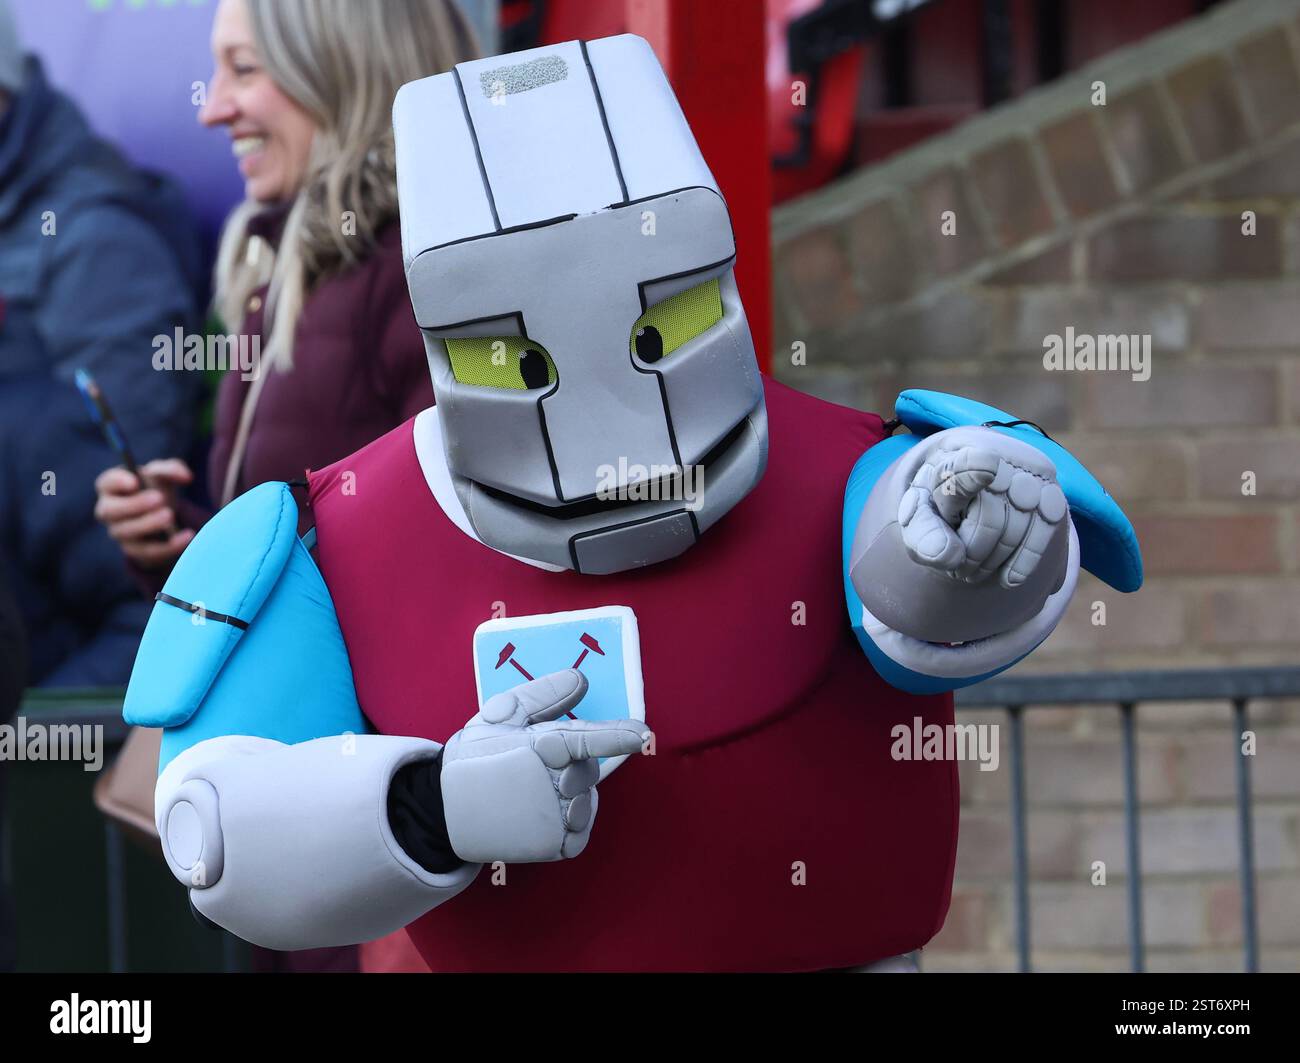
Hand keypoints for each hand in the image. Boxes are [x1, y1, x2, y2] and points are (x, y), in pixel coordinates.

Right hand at [94, 458, 195, 569]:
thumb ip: (172, 470)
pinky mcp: (134, 550)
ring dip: (149, 524)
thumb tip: (186, 476)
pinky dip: (169, 545)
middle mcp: (109, 510)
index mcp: (112, 487)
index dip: (117, 482)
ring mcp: (119, 532)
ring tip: (170, 515)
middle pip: (110, 510)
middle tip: (159, 498)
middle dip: (134, 504)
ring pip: (127, 532)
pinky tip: (187, 536)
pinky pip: (148, 551)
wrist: (164, 515)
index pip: (106, 483)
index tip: (135, 481)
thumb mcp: (165, 475)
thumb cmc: (157, 488)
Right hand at [440, 670, 649, 863]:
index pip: (585, 739)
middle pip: (588, 770)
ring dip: (569, 794)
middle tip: (531, 767)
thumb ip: (544, 695)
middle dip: (571, 766)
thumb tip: (580, 680)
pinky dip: (571, 820)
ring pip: (587, 799)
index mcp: (538, 747)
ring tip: (529, 793)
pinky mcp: (554, 846)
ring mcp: (553, 819)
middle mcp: (549, 785)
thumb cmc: (476, 756)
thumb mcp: (501, 714)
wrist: (442, 810)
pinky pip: (583, 829)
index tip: (643, 734)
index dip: (617, 735)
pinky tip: (541, 814)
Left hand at [898, 431, 1067, 587]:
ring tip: (974, 571)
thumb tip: (951, 556)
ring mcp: (1027, 475)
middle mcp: (996, 458)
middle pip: (988, 517)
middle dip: (971, 554)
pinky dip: (1025, 561)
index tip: (987, 467)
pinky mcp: (1050, 494)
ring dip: (994, 562)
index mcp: (954, 458)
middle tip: (958, 569)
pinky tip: (1008, 578)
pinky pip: (1044, 531)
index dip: (975, 470)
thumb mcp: (917, 519)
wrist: (968, 494)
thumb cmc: (938, 508)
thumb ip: (923, 536)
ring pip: (1017, 528)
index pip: (965, 465)